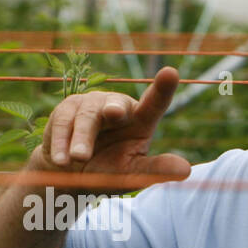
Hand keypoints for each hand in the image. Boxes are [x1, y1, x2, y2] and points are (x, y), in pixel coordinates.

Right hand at [35, 66, 190, 191]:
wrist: (69, 174)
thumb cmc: (107, 171)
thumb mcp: (132, 174)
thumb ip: (155, 170)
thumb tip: (186, 171)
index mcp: (140, 120)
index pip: (154, 103)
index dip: (162, 88)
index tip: (171, 73)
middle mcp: (117, 107)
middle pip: (115, 106)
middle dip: (113, 108)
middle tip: (114, 113)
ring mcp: (91, 105)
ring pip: (87, 117)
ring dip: (82, 139)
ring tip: (78, 158)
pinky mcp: (66, 110)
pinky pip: (62, 123)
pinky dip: (61, 143)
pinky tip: (61, 161)